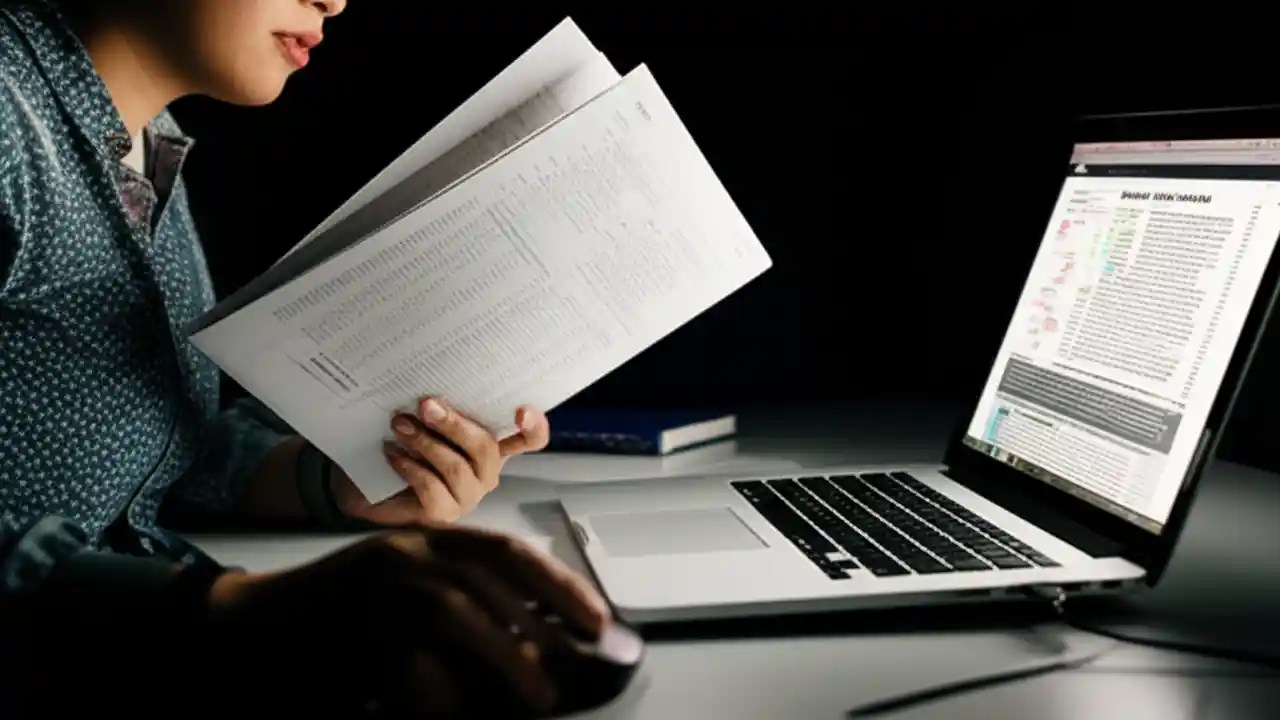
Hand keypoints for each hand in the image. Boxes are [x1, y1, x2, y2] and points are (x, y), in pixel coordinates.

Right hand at [204, 526, 612, 717]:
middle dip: (543, 625)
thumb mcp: (409, 582)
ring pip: (456, 613)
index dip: (559, 582)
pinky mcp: (351, 632)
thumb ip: (467, 593)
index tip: (597, 616)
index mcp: (426, 539)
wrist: (256, 626)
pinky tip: (465, 714)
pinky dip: (444, 692)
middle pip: (487, 582)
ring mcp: (375, 589)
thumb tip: (542, 627)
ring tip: (542, 696)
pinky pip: (411, 663)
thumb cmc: (344, 608)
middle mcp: (404, 554)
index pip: (505, 551)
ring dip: (507, 656)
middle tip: (577, 665)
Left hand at [332, 398, 549, 526]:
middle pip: (486, 448)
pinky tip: (392, 454)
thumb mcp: (427, 421)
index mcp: (493, 446)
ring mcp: (468, 495)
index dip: (534, 426)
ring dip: (424, 441)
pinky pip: (431, 487)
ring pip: (456, 466)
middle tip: (425, 405)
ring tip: (399, 424)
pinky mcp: (444, 514)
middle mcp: (487, 472)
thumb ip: (440, 408)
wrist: (369, 487)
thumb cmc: (405, 445)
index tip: (521, 411)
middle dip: (454, 424)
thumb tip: (433, 389)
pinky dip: (409, 466)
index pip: (531, 440)